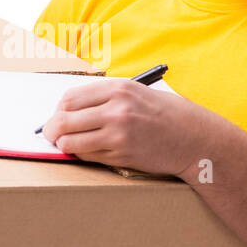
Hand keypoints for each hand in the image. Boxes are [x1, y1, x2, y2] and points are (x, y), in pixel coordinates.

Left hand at [39, 78, 212, 177]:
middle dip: (51, 129)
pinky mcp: (121, 155)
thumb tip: (69, 109)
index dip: (58, 109)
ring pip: (70, 141)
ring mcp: (118, 134)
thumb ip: (105, 98)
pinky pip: (87, 156)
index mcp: (119, 89)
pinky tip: (87, 152)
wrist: (195, 138)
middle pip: (64, 119)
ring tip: (66, 145)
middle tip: (51, 134)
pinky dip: (81, 155)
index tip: (57, 115)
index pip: (70, 98)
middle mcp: (116, 109)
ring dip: (63, 145)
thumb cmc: (166, 115)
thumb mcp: (137, 94)